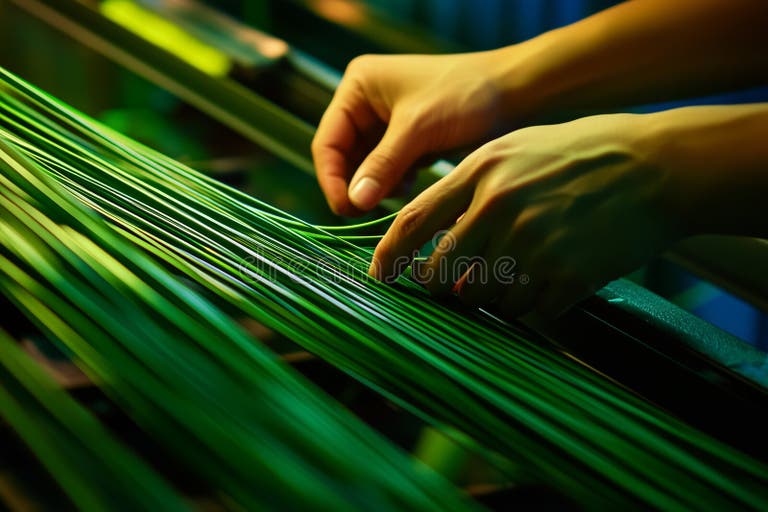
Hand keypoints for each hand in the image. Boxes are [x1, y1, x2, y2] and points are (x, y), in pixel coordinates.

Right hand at [312, 51, 514, 214]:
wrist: (517, 91)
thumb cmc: (467, 95)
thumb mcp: (419, 128)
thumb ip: (383, 165)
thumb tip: (354, 203)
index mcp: (357, 87)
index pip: (327, 142)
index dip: (332, 179)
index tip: (346, 210)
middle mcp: (366, 103)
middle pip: (343, 159)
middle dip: (359, 185)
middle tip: (373, 212)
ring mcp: (386, 123)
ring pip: (366, 169)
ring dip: (379, 187)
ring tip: (404, 186)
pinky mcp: (407, 141)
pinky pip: (388, 172)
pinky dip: (396, 184)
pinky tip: (414, 182)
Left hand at [369, 113, 687, 317]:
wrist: (654, 168)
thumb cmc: (578, 155)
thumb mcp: (513, 149)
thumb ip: (468, 191)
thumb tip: (438, 246)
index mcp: (480, 172)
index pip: (412, 222)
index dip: (388, 256)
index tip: (379, 277)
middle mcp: (498, 209)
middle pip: (441, 272)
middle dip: (436, 288)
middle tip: (444, 289)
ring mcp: (532, 245)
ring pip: (482, 297)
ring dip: (486, 296)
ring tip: (511, 274)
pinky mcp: (566, 276)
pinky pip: (527, 309)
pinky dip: (529, 304)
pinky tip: (546, 282)